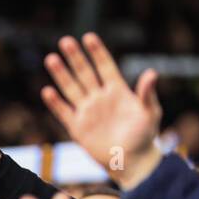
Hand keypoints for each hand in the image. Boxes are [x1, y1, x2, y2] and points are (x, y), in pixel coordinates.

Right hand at [41, 33, 162, 188]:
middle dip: (75, 58)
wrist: (133, 161)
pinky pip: (64, 113)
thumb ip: (147, 93)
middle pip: (84, 73)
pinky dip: (55, 103)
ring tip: (51, 58)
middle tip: (65, 41)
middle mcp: (100, 98)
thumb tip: (151, 73)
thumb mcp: (150, 112)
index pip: (105, 66)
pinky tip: (47, 91)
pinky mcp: (78, 128)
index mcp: (117, 91)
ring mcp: (88, 112)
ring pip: (71, 89)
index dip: (97, 52)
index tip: (88, 37)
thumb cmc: (145, 137)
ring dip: (61, 75)